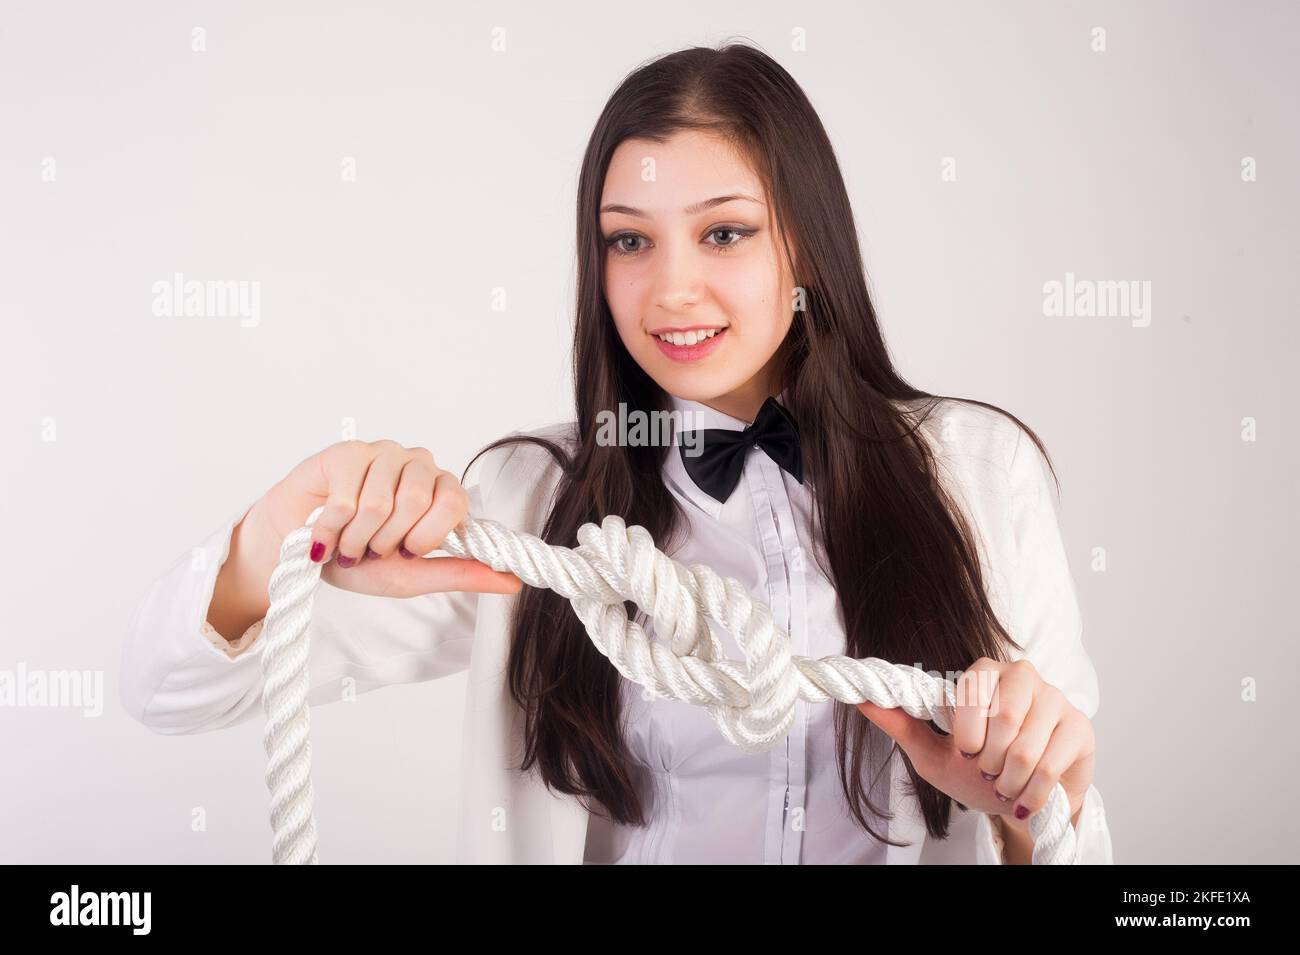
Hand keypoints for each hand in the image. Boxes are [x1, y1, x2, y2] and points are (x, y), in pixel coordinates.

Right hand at [260, 439, 523, 598]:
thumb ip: (462, 574)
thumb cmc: (359, 561)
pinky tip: (326, 529)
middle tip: (372, 548)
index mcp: (440, 490)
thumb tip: (515, 582)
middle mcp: (416, 464)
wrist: (297, 551)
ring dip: (357, 538)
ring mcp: (382, 453)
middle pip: (417, 501)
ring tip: (349, 541)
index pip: (454, 503)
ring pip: (379, 503)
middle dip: (387, 540)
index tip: (406, 552)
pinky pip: (346, 499)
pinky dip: (333, 529)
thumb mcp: (414, 576)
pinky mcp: (346, 453)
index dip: (428, 536)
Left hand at [856, 657, 1094, 833]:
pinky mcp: (1080, 728)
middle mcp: (1023, 675)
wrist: (1022, 798)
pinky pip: (1051, 767)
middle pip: (1004, 719)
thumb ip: (900, 724)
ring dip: (1008, 781)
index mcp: (984, 671)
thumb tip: (862, 699)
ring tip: (1004, 784)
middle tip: (986, 771)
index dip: (966, 731)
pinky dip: (1030, 792)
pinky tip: (1025, 795)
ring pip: (1026, 747)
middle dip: (989, 761)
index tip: (964, 751)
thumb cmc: (976, 770)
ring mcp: (1056, 698)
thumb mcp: (931, 751)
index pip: (972, 688)